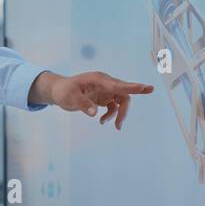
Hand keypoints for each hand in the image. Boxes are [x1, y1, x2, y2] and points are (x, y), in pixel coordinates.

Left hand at [29, 70, 154, 129]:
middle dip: (124, 110)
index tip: (146, 88)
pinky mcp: (103, 98)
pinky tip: (102, 121)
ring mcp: (105, 91)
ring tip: (111, 125)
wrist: (58, 92)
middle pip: (124, 95)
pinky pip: (114, 107)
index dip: (133, 87)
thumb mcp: (70, 97)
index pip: (118, 85)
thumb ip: (83, 104)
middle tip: (119, 125)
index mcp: (99, 79)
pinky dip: (111, 115)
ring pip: (121, 102)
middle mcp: (105, 84)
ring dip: (119, 114)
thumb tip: (95, 113)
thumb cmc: (63, 91)